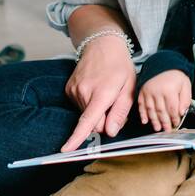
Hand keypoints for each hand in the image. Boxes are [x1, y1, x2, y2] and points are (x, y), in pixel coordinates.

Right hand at [62, 37, 136, 151]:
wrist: (101, 45)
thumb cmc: (119, 66)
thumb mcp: (129, 88)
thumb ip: (120, 111)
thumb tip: (110, 132)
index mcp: (101, 93)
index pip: (88, 121)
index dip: (77, 138)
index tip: (65, 150)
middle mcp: (84, 93)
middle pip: (93, 123)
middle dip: (105, 121)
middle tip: (114, 104)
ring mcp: (73, 91)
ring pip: (87, 115)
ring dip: (97, 111)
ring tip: (105, 92)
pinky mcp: (69, 90)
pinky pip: (81, 107)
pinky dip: (89, 104)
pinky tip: (95, 89)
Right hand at [138, 71, 191, 131]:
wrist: (162, 64)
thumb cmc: (175, 76)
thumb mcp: (185, 84)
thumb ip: (186, 99)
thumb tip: (182, 112)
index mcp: (169, 90)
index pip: (172, 109)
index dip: (174, 118)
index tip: (175, 124)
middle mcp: (157, 91)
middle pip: (161, 111)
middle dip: (164, 123)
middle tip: (167, 130)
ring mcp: (148, 92)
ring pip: (151, 110)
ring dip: (154, 121)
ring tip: (157, 128)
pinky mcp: (142, 91)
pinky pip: (141, 105)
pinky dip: (142, 114)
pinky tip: (145, 121)